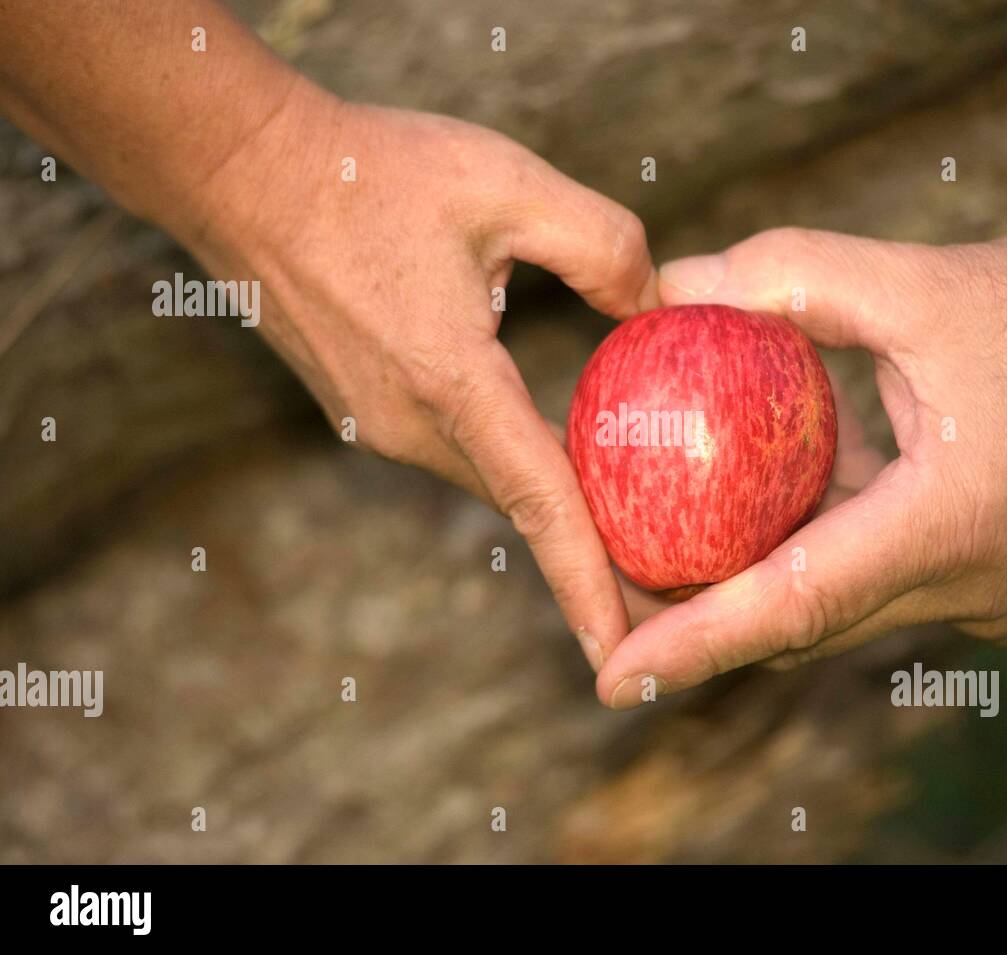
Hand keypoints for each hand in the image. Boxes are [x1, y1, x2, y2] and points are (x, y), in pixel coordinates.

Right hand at [188, 86, 657, 668]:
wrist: (238, 173)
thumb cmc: (369, 172)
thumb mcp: (505, 183)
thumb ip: (601, 243)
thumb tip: (654, 304)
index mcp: (449, 382)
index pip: (540, 503)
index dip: (588, 583)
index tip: (627, 656)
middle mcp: (410, 426)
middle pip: (524, 509)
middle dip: (594, 562)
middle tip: (677, 588)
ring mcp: (379, 425)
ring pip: (492, 481)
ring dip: (557, 509)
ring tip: (638, 531)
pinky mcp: (365, 409)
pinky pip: (461, 453)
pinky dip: (518, 467)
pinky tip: (562, 456)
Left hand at [596, 218, 1006, 707]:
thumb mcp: (927, 283)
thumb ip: (796, 278)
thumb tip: (676, 286)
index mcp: (951, 525)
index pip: (794, 604)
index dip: (695, 645)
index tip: (611, 678)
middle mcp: (969, 586)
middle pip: (805, 623)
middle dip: (706, 623)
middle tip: (612, 594)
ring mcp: (990, 595)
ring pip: (845, 606)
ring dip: (767, 579)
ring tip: (679, 534)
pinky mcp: (1000, 581)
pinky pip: (887, 581)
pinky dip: (830, 547)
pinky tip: (799, 484)